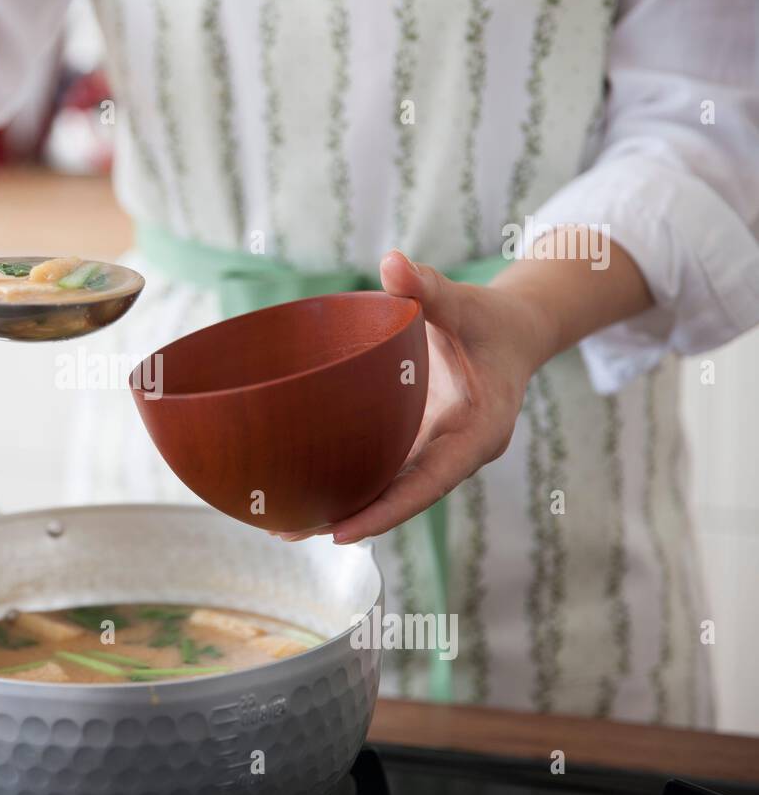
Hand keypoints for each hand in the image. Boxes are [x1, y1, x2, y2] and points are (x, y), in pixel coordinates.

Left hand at [278, 250, 557, 543]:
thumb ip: (429, 288)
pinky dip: (348, 482)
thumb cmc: (489, 318)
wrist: (513, 331)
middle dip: (350, 520)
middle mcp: (455, 453)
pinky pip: (383, 471)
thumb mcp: (464, 302)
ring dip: (340, 509)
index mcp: (477, 433)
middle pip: (400, 499)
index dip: (387, 510)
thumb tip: (393, 261)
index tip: (344, 533)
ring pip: (388, 491)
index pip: (429, 484)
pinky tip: (304, 490)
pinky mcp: (419, 445)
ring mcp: (436, 453)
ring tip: (281, 526)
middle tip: (289, 532)